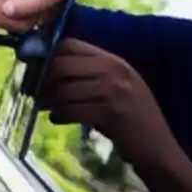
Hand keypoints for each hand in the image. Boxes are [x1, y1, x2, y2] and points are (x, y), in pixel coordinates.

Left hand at [37, 39, 173, 168]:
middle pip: (61, 64)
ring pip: (62, 89)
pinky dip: (59, 115)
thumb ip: (89, 72)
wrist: (158, 147)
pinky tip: (57, 118)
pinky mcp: (109, 112)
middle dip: (41, 77)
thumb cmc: (133, 116)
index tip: (34, 64)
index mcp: (113, 60)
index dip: (47, 53)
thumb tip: (47, 65)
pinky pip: (71, 109)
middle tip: (34, 89)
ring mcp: (112, 90)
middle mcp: (113, 70)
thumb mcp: (116, 85)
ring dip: (47, 99)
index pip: (70, 44)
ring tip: (44, 106)